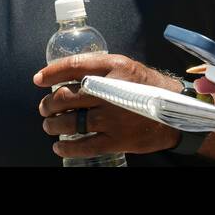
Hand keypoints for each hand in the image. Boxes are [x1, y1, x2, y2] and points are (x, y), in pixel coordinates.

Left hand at [34, 54, 180, 157]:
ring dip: (53, 125)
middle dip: (49, 104)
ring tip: (50, 125)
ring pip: (70, 122)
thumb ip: (100, 68)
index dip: (51, 72)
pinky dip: (67, 147)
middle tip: (45, 108)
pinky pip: (84, 146)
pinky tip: (60, 146)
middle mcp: (111, 91)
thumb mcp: (127, 67)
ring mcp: (113, 117)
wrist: (176, 112)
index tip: (38, 79)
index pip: (74, 66)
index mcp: (114, 67)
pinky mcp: (117, 139)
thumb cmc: (148, 86)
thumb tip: (68, 75)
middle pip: (66, 97)